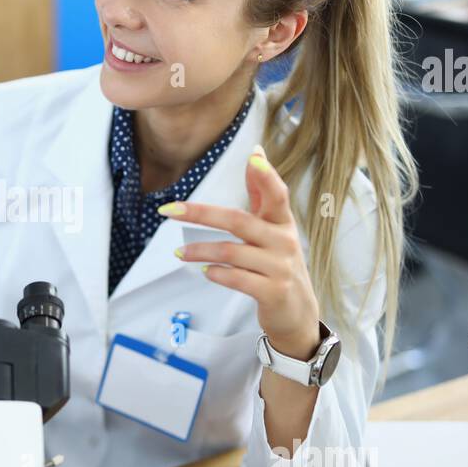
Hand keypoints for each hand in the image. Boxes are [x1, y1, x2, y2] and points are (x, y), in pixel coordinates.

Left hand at [162, 145, 321, 359]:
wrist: (298, 313)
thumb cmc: (278, 264)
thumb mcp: (274, 229)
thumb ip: (262, 194)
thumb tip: (256, 153)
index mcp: (282, 222)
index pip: (277, 194)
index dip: (266, 176)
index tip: (253, 157)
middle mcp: (284, 241)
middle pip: (239, 220)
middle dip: (201, 213)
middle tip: (169, 210)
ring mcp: (280, 268)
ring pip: (232, 252)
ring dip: (200, 251)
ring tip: (179, 253)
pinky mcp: (273, 292)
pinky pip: (238, 279)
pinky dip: (217, 273)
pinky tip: (205, 271)